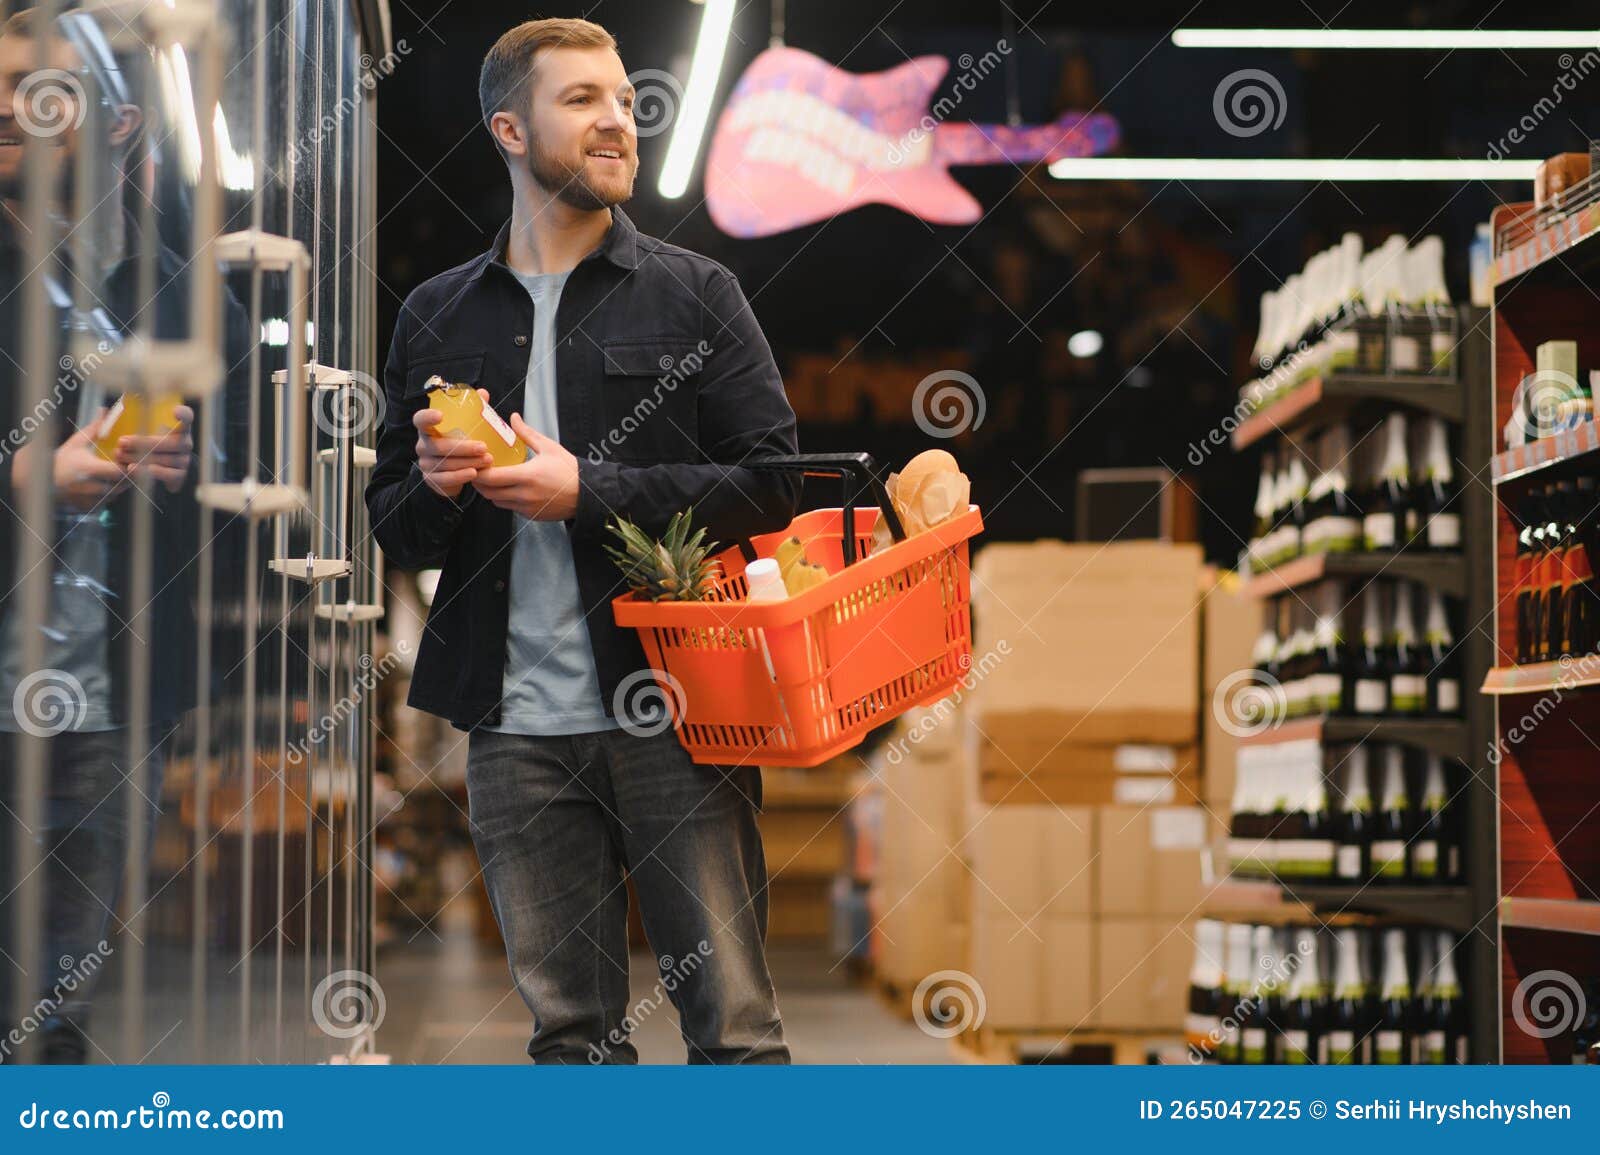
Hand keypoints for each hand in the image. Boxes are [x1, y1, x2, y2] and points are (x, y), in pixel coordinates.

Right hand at [13, 410, 130, 510]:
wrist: (42, 481)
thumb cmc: (61, 460)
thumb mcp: (77, 442)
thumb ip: (94, 428)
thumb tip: (104, 410)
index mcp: (90, 469)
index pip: (121, 471)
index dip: (129, 466)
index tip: (128, 459)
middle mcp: (92, 488)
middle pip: (124, 483)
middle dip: (129, 474)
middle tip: (128, 465)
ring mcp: (92, 500)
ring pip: (118, 493)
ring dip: (121, 484)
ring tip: (116, 473)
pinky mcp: (90, 508)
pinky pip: (109, 501)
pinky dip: (110, 493)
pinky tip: (105, 484)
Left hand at [114, 404, 193, 492]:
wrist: (163, 471)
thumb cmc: (149, 446)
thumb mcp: (144, 432)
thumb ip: (130, 422)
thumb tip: (102, 410)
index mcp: (180, 427)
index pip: (188, 417)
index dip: (183, 414)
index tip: (174, 411)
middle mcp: (186, 443)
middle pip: (170, 442)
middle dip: (144, 442)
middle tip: (122, 442)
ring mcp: (184, 459)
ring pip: (164, 459)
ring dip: (141, 457)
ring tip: (120, 456)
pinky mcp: (180, 475)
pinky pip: (167, 474)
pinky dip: (149, 471)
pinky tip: (133, 468)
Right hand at [413, 388, 494, 498]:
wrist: (453, 472)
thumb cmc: (459, 442)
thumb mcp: (466, 426)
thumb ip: (473, 410)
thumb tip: (483, 394)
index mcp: (427, 428)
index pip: (420, 420)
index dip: (427, 417)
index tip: (440, 415)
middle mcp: (422, 445)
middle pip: (438, 446)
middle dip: (462, 447)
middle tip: (484, 447)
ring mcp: (425, 463)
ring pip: (445, 463)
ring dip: (467, 462)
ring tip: (488, 460)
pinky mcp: (431, 479)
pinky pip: (444, 479)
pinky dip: (460, 476)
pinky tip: (474, 474)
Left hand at [470, 412, 578, 520]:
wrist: (586, 494)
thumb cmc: (569, 470)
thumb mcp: (549, 447)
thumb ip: (527, 433)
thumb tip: (513, 417)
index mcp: (527, 476)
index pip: (490, 478)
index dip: (478, 471)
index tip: (475, 462)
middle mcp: (524, 495)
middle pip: (488, 492)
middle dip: (479, 482)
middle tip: (478, 470)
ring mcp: (526, 507)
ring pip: (496, 501)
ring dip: (491, 491)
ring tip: (492, 479)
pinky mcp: (530, 515)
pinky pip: (509, 507)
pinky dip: (505, 498)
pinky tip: (508, 488)